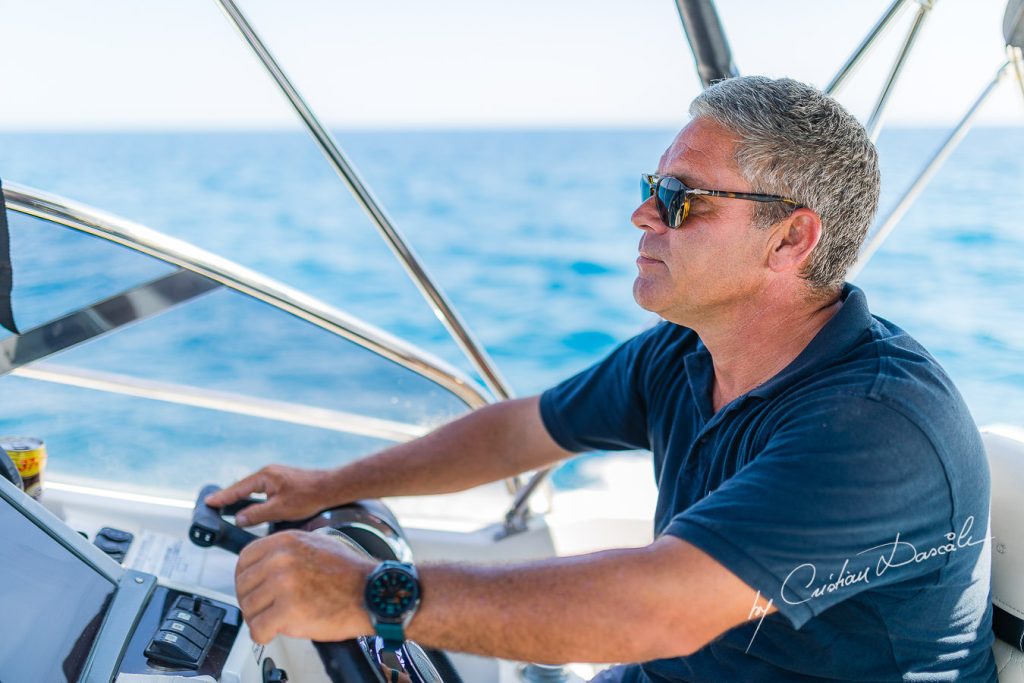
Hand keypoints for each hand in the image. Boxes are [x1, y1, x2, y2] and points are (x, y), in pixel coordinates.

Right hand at [204, 464, 336, 525]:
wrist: (331, 488)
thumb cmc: (309, 496)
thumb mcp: (280, 509)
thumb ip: (257, 514)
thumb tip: (239, 518)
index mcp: (265, 477)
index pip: (237, 488)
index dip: (222, 497)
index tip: (208, 502)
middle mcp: (269, 473)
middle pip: (242, 487)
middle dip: (228, 497)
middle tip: (212, 506)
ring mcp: (276, 476)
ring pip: (252, 489)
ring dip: (241, 497)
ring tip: (227, 507)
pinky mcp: (283, 482)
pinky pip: (261, 490)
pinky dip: (253, 498)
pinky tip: (251, 505)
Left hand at [235, 530, 374, 643]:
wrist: (372, 593)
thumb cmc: (351, 573)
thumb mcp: (318, 544)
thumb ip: (290, 550)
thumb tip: (268, 562)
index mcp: (287, 541)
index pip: (245, 558)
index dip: (245, 577)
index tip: (251, 588)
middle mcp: (282, 559)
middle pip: (243, 585)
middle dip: (251, 601)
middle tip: (263, 610)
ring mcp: (284, 583)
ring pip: (248, 608)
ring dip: (258, 619)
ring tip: (273, 622)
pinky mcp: (288, 610)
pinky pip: (258, 628)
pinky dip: (262, 635)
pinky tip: (273, 633)